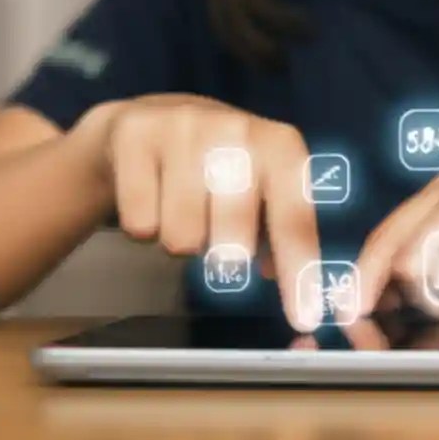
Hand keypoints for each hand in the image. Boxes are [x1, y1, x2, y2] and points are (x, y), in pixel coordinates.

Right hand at [80, 95, 319, 327]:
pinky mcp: (135, 135)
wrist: (149, 119)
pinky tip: (151, 196)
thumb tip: (288, 285)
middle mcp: (236, 129)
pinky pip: (141, 225)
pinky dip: (145, 226)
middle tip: (214, 233)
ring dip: (181, 239)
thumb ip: (282, 236)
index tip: (303, 320)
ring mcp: (183, 126)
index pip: (294, 222)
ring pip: (182, 239)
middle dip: (223, 255)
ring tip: (181, 208)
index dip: (299, 275)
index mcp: (280, 144)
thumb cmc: (219, 166)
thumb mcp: (262, 189)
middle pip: (232, 242)